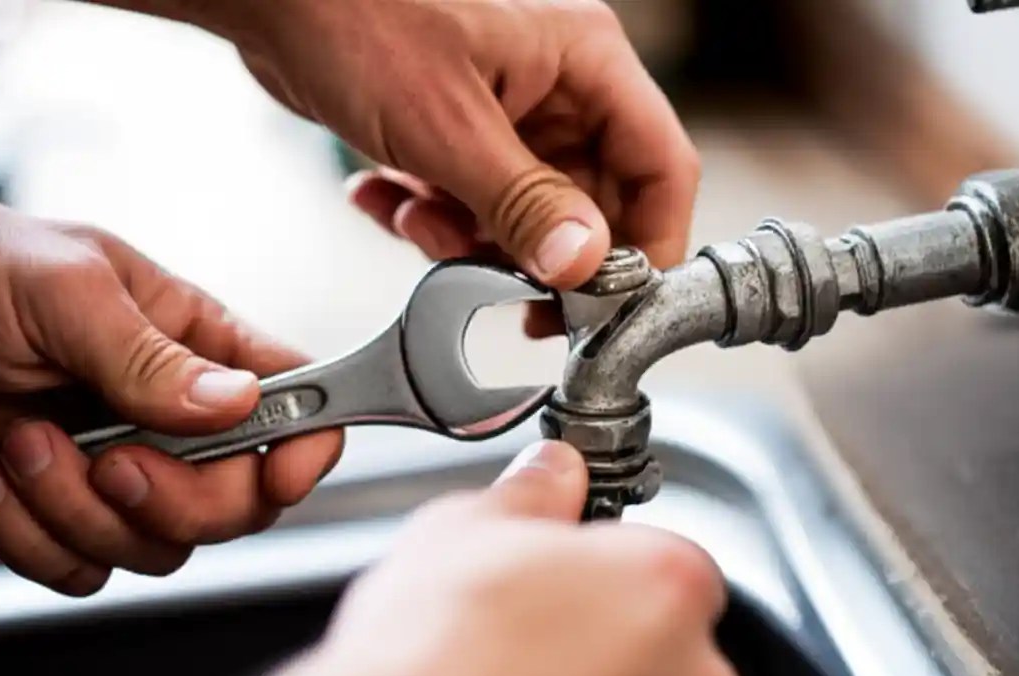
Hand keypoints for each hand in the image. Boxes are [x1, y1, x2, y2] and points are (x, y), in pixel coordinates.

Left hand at [0, 157, 341, 595]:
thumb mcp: (61, 288)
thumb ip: (150, 356)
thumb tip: (238, 404)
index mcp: (190, 340)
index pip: (292, 398)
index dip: (304, 447)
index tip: (278, 472)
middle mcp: (165, 412)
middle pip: (235, 501)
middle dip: (173, 498)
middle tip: (110, 459)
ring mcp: (110, 466)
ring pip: (156, 546)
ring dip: (79, 512)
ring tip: (21, 444)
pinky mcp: (52, 509)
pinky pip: (80, 568)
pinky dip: (31, 539)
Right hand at [226, 441, 741, 675]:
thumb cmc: (422, 654)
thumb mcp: (463, 527)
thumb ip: (533, 493)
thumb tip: (552, 475)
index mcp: (665, 581)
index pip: (667, 552)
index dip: (608, 557)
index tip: (566, 562)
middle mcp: (693, 670)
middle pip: (666, 627)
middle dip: (609, 618)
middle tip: (534, 615)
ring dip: (598, 673)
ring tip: (519, 664)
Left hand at [231, 0, 698, 334]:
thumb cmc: (358, 18)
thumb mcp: (449, 127)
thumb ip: (523, 203)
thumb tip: (584, 264)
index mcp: (584, 62)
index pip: (660, 164)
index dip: (649, 242)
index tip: (617, 303)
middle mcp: (554, 88)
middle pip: (591, 203)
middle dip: (538, 253)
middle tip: (505, 291)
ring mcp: (504, 113)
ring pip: (522, 216)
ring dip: (468, 238)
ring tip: (419, 218)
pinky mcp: (455, 135)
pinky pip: (466, 204)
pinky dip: (427, 216)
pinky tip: (383, 195)